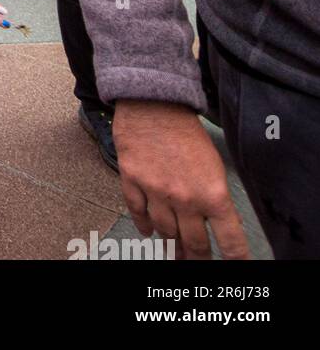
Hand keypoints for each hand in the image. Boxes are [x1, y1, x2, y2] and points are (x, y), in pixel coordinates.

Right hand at [113, 100, 249, 258]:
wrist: (153, 102)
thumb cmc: (186, 128)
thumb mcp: (214, 163)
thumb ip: (214, 195)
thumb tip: (216, 218)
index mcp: (212, 194)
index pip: (230, 240)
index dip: (234, 258)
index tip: (235, 266)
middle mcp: (185, 199)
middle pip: (194, 243)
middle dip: (197, 257)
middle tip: (197, 261)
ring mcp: (156, 192)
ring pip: (165, 232)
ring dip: (170, 244)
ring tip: (173, 251)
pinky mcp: (132, 181)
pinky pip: (138, 213)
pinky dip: (143, 225)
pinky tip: (148, 232)